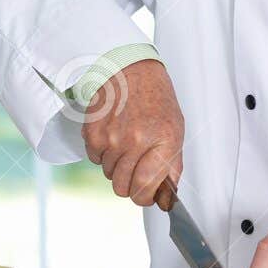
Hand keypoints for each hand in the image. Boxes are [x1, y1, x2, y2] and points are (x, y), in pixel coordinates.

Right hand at [80, 59, 183, 207]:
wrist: (129, 69)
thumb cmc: (155, 97)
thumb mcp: (175, 130)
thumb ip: (172, 166)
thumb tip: (166, 199)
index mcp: (162, 141)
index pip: (144, 188)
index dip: (145, 197)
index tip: (147, 194)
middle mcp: (135, 141)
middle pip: (123, 188)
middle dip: (130, 185)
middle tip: (137, 170)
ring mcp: (111, 138)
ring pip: (108, 175)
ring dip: (117, 166)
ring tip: (126, 143)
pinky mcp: (92, 133)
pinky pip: (95, 160)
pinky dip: (103, 153)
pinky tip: (114, 134)